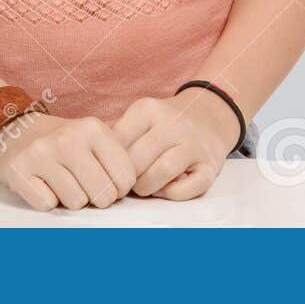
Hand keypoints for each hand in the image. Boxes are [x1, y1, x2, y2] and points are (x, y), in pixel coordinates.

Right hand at [0, 111, 136, 210]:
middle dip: (96, 198)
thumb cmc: (64, 141)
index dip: (119, 188)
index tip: (108, 181)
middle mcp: (68, 138)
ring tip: (62, 181)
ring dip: (71, 199)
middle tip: (84, 185)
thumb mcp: (93, 137)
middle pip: (102, 195)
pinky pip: (47, 204)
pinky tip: (43, 182)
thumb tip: (134, 190)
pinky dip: (47, 199)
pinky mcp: (18, 171)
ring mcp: (41, 154)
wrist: (16, 130)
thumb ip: (116, 159)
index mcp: (93, 128)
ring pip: (75, 203)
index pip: (126, 177)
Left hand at [112, 89, 240, 201]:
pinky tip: (165, 188)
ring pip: (160, 172)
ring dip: (146, 188)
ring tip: (143, 187)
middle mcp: (172, 123)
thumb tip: (94, 162)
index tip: (110, 168)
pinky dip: (172, 194)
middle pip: (136, 160)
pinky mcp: (210, 166)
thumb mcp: (141, 116)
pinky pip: (187, 188)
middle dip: (126, 178)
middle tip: (125, 183)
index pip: (118, 141)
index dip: (109, 161)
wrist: (210, 116)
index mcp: (148, 109)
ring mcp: (194, 145)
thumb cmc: (165, 123)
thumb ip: (118, 134)